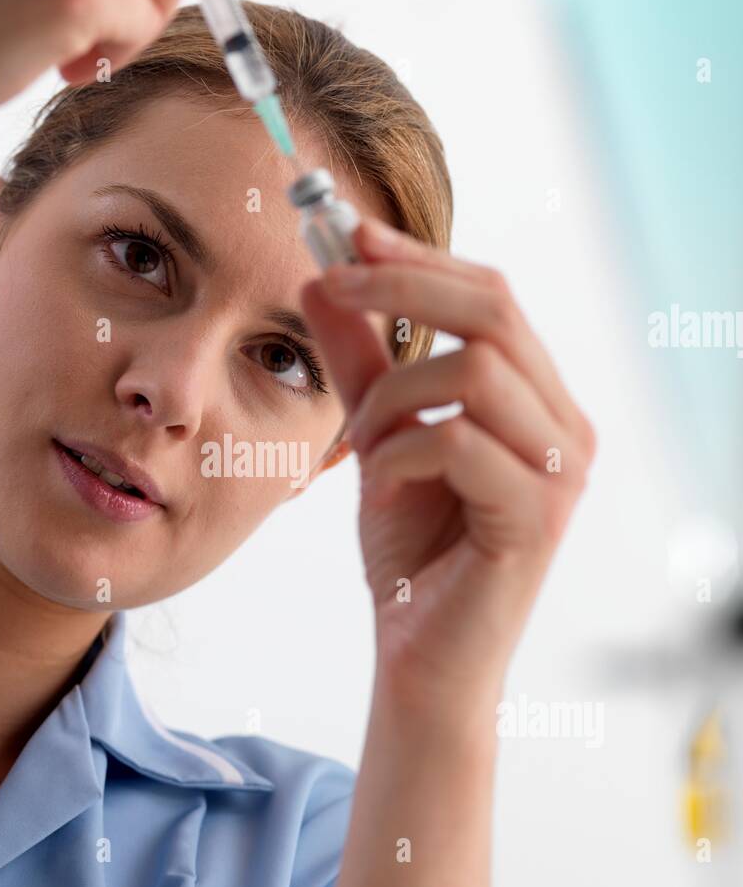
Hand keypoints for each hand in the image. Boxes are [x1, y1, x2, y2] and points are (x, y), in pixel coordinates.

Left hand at [299, 218, 596, 714]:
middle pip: (495, 308)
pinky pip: (457, 442)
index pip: (490, 294)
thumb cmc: (410, 549)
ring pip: (475, 371)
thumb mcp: (377, 435)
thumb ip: (360, 361)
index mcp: (538, 398)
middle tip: (325, 289)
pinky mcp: (536, 517)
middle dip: (399, 286)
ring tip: (365, 447)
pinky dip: (399, 454)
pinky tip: (381, 489)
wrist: (421, 654)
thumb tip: (320, 278)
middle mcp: (566, 426)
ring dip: (392, 397)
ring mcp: (560, 471)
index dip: (417, 257)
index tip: (344, 232)